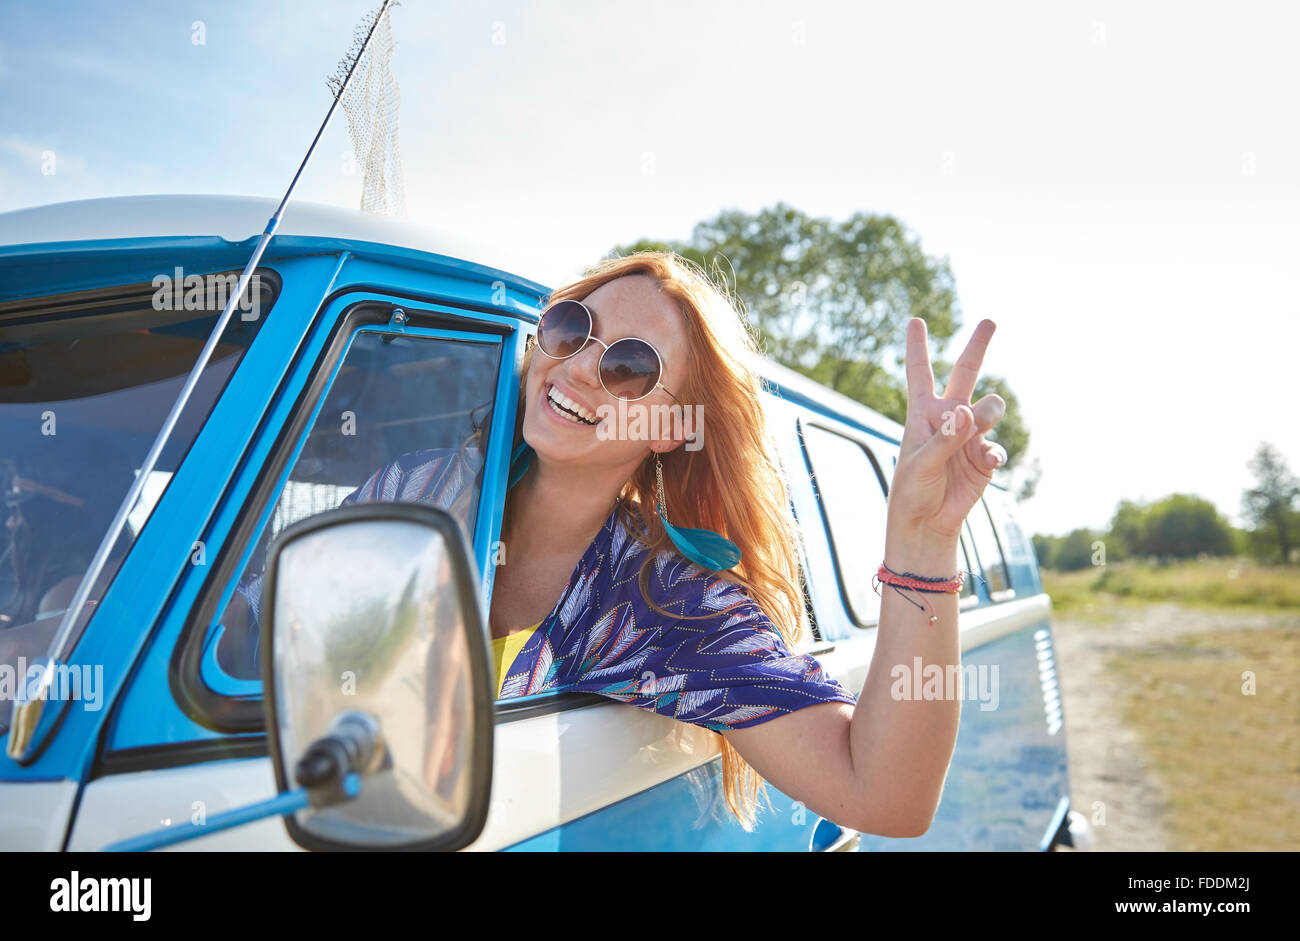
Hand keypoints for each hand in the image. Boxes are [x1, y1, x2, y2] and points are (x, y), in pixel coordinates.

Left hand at [887, 317, 1006, 544]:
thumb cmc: (912, 490)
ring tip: (976, 427)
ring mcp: (969, 435)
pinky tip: (987, 464)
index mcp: (923, 413)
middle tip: (990, 320)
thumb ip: (944, 438)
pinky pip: (997, 446)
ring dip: (989, 412)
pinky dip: (994, 454)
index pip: (920, 372)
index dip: (917, 347)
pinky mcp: (984, 457)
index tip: (915, 321)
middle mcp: (948, 417)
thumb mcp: (920, 463)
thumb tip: (966, 413)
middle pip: (966, 373)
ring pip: (991, 407)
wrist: (927, 521)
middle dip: (978, 345)